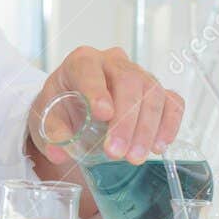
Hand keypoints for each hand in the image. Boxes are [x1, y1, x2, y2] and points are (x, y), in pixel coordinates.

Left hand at [28, 46, 184, 166]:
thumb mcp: (46, 118)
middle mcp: (112, 62)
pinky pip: (172, 101)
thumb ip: (52, 133)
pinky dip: (169, 123)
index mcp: (81, 61)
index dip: (97, 90)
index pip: (89, 69)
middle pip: (128, 81)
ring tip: (135, 157)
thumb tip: (59, 152)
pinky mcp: (156, 91)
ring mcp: (139, 73)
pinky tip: (160, 145)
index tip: (101, 114)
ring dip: (147, 128)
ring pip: (152, 92)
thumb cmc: (61, 106)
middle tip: (116, 153)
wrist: (74, 105)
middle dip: (125, 120)